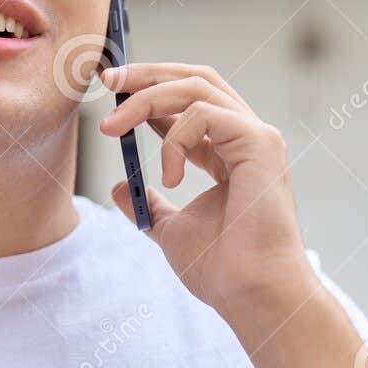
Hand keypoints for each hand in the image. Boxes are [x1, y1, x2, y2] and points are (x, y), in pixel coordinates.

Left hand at [98, 63, 318, 318]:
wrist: (250, 293)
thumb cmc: (222, 269)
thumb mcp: (170, 230)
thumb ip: (151, 205)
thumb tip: (119, 187)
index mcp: (228, 152)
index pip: (188, 101)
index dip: (148, 90)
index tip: (110, 91)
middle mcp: (245, 137)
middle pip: (195, 79)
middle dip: (147, 73)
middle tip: (108, 78)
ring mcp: (256, 137)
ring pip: (197, 87)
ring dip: (146, 98)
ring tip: (113, 128)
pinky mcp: (260, 144)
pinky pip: (204, 115)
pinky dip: (175, 139)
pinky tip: (170, 178)